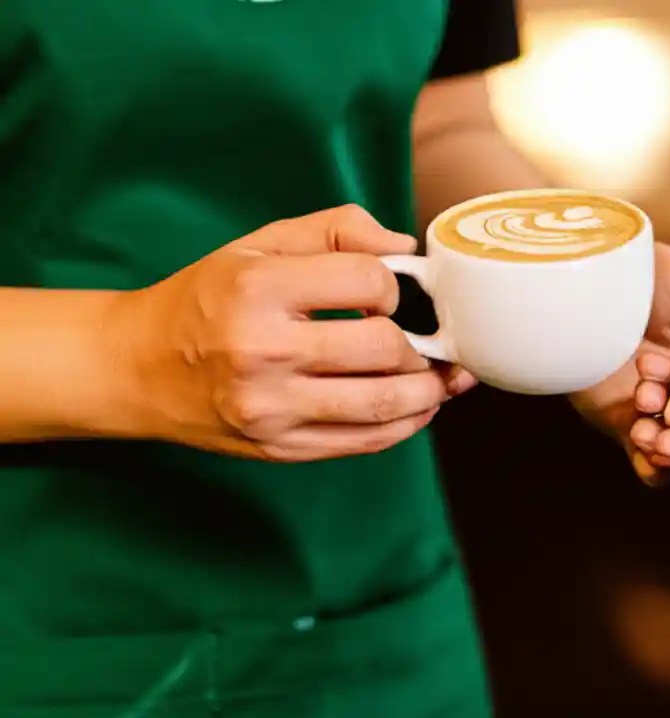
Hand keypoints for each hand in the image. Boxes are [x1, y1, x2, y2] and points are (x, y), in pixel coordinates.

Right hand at [113, 205, 475, 461]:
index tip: (384, 292)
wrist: (138, 367)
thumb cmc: (207, 298)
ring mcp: (270, 407)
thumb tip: (405, 248)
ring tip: (441, 378)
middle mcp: (262, 351)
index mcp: (258, 290)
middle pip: (383, 349)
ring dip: (429, 393)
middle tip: (427, 340)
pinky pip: (364, 442)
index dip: (392, 285)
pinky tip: (417, 408)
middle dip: (420, 345)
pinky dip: (405, 426)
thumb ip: (337, 230)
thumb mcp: (260, 244)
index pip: (367, 283)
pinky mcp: (279, 447)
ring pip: (383, 405)